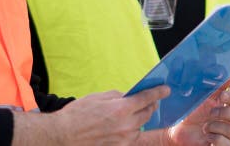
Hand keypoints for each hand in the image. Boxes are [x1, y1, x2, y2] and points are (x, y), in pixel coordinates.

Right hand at [16, 86, 169, 144]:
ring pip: (140, 127)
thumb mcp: (98, 97)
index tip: (166, 89)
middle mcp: (125, 126)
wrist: (63, 136)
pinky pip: (131, 137)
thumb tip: (128, 97)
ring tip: (131, 114)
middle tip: (149, 100)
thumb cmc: (77, 115)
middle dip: (150, 105)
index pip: (146, 98)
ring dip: (139, 119)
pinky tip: (122, 126)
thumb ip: (117, 96)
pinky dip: (131, 130)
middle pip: (147, 113)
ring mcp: (123, 139)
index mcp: (121, 109)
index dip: (158, 92)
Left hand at [165, 78, 229, 145]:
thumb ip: (215, 88)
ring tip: (204, 127)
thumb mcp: (202, 99)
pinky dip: (214, 138)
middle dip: (227, 113)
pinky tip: (207, 136)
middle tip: (212, 112)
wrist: (179, 132)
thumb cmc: (193, 114)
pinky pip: (226, 143)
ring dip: (214, 126)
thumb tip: (229, 75)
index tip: (221, 96)